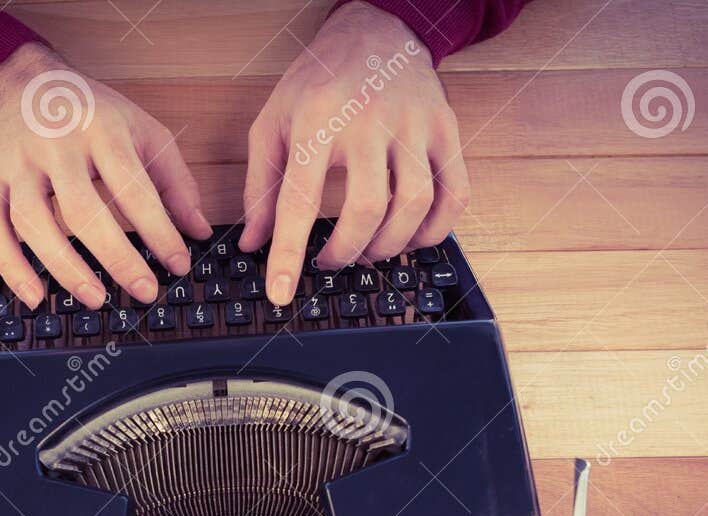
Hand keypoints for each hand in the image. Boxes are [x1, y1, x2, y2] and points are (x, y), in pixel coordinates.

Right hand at [0, 44, 211, 309]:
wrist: (24, 82)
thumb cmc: (91, 113)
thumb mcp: (142, 131)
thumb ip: (174, 181)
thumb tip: (199, 231)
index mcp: (101, 130)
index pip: (133, 187)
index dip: (159, 231)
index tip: (179, 265)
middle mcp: (55, 145)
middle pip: (83, 209)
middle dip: (117, 257)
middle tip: (145, 292)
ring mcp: (18, 164)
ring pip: (33, 222)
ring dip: (64, 267)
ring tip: (95, 299)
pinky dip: (10, 266)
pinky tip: (34, 296)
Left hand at [240, 1, 470, 304]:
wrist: (376, 31)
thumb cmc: (319, 81)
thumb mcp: (273, 122)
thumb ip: (260, 185)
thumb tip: (254, 243)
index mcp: (316, 120)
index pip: (299, 200)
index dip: (289, 255)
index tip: (281, 293)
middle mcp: (368, 121)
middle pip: (367, 210)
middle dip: (346, 252)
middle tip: (332, 262)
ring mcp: (414, 125)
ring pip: (415, 206)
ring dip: (390, 246)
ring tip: (368, 251)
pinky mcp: (446, 130)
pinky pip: (454, 195)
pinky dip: (435, 230)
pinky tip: (410, 238)